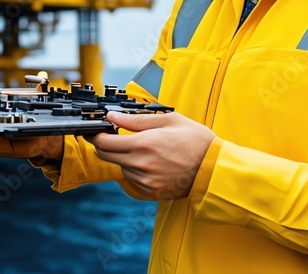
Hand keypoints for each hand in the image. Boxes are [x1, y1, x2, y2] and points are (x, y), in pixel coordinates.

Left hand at [86, 111, 214, 199]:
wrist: (214, 168)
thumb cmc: (195, 140)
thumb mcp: (168, 120)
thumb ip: (136, 119)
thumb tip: (112, 116)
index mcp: (143, 144)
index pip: (104, 142)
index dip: (95, 135)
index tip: (94, 130)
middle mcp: (141, 164)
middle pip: (106, 156)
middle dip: (104, 145)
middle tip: (111, 135)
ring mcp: (145, 180)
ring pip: (120, 167)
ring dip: (122, 157)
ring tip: (143, 148)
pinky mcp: (151, 191)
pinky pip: (133, 179)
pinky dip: (135, 169)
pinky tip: (151, 162)